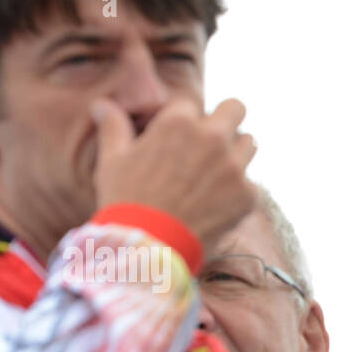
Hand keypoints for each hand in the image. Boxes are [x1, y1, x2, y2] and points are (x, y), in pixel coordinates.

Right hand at [91, 96, 256, 257]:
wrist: (150, 247)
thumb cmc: (126, 201)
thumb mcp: (112, 160)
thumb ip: (113, 126)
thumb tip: (101, 103)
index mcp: (178, 122)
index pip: (190, 105)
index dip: (182, 121)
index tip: (175, 140)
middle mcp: (212, 138)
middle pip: (235, 109)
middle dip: (225, 120)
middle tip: (213, 140)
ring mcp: (234, 167)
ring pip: (249, 143)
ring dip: (236, 152)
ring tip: (216, 173)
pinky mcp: (248, 195)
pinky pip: (251, 183)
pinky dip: (238, 191)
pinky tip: (217, 205)